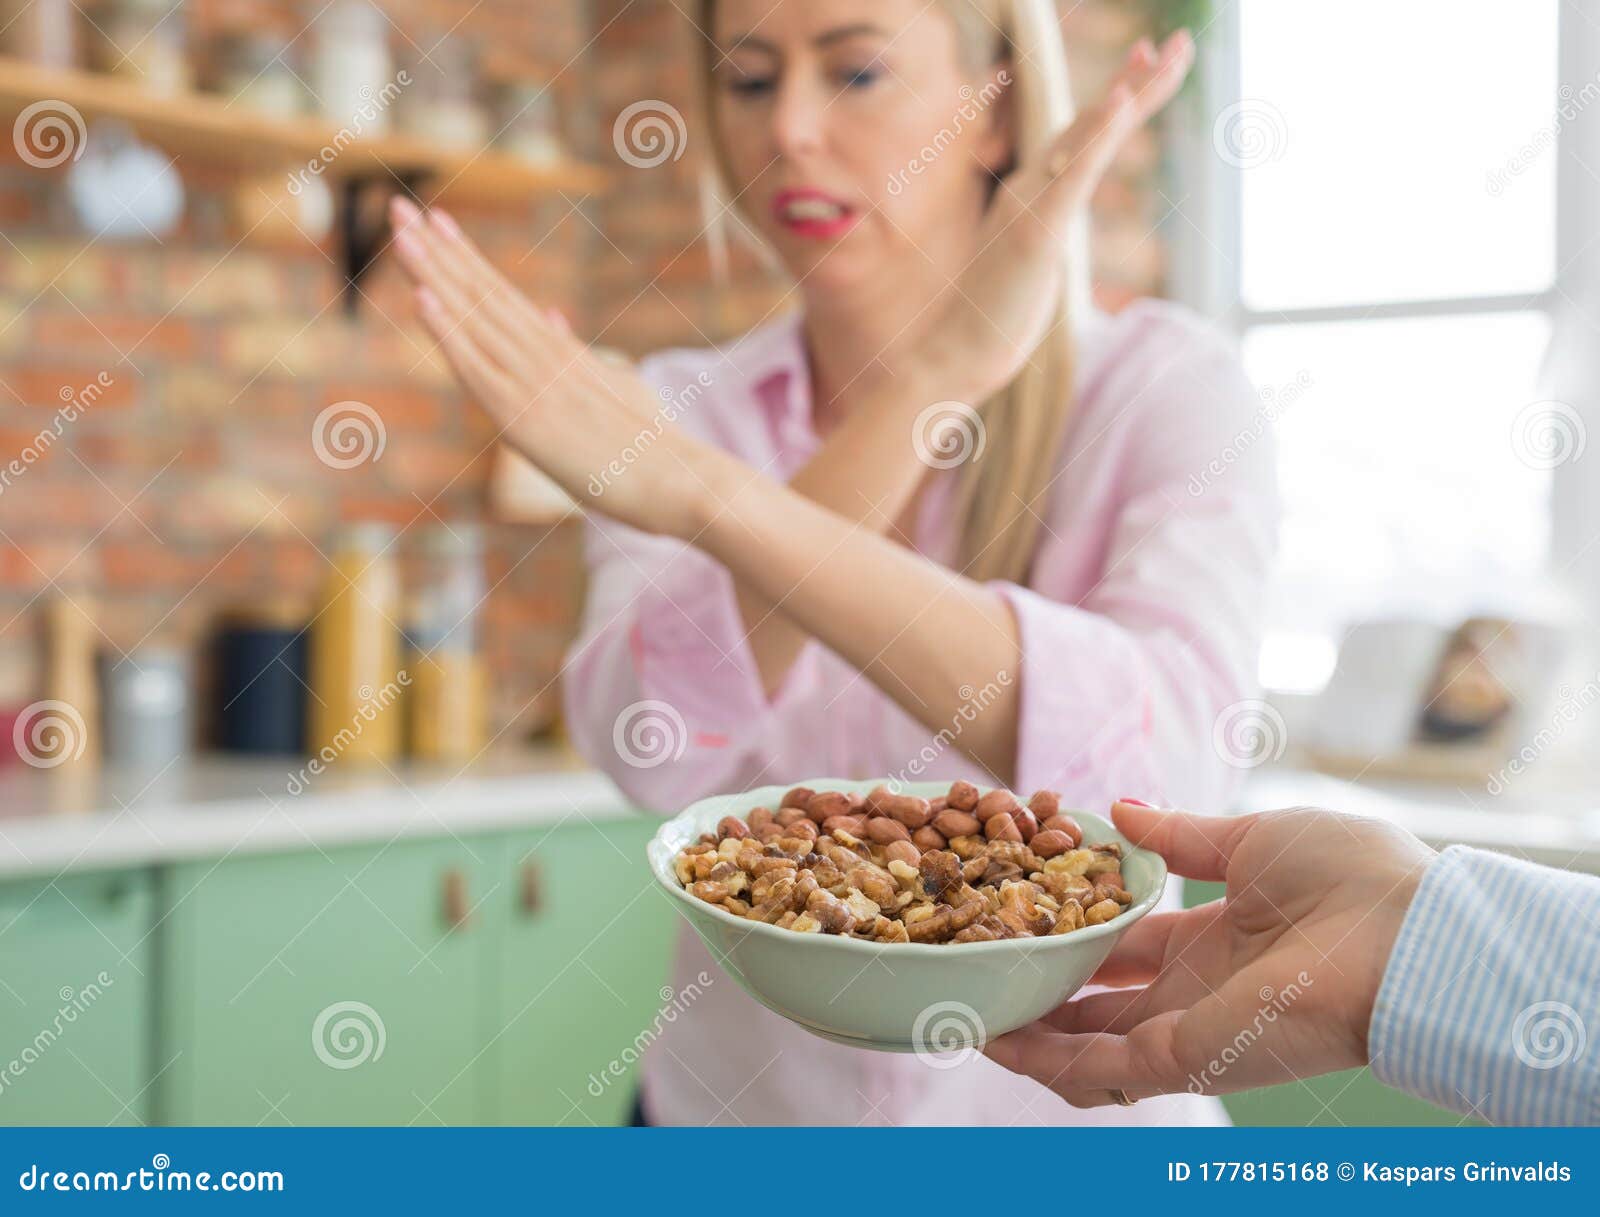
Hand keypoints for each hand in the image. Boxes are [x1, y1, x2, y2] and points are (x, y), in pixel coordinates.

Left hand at [387, 196, 723, 538]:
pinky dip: (447, 330)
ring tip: (401, 231)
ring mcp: (534, 383)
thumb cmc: (655, 446)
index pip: (504, 297)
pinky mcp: (525, 417)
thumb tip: (552, 316)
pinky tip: (422, 297)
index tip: (435, 221)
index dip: (466, 258)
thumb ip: (578, 352)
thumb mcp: (618, 387)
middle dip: (438, 250)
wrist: (679, 478)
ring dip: (434, 273)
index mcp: (563, 354)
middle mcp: (545, 357)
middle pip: (482, 294)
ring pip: (473, 318)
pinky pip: (475, 367)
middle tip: (399, 206)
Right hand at [915, 32, 1193, 399]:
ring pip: (1088, 138)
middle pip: (1092, 123)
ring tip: (1164, 57)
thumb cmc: (990, 318)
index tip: (1147, 59)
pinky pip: (1073, 176)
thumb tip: (1042, 246)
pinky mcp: (1036, 231)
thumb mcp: (1027, 269)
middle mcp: (1032, 186)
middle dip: (1140, 81)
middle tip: (1179, 44)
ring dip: (1130, 95)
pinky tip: (1122, 103)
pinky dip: (1098, 138)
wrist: (955, 349)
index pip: (1083, 136)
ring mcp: (1032, 205)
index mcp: (1034, 194)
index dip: (1119, 97)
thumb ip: (1038, 244)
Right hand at [983, 800, 1436, 1105]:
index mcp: (1217, 936)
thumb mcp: (1253, 838)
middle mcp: (1199, 989)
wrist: (1409, 935)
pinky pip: (1102, 1068)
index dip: (1074, 933)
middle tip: (980, 966)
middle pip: (1100, 999)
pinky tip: (994, 1037)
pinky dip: (1045, 1058)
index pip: (1127, 943)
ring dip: (1028, 1030)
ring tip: (967, 1009)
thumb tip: (1120, 811)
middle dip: (1041, 987)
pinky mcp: (1189, 1057)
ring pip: (1088, 1043)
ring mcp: (1192, 1028)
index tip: (1021, 915)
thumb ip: (1182, 837)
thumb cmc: (1352, 877)